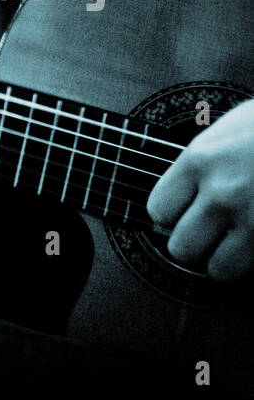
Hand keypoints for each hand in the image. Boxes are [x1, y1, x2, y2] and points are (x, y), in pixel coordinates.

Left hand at [147, 99, 253, 280]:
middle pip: (183, 248)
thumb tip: (180, 196)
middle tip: (212, 234)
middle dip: (196, 244)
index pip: (160, 211)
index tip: (186, 212)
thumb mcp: (229, 131)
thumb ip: (202, 164)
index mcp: (201, 161)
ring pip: (220, 268)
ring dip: (227, 260)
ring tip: (239, 244)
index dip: (173, 215)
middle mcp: (224, 193)